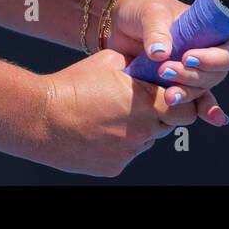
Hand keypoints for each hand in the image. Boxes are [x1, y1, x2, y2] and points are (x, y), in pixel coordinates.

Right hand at [26, 49, 197, 176]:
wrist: (40, 117)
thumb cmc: (73, 85)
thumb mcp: (110, 61)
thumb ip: (137, 66)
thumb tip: (150, 65)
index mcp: (148, 104)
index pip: (188, 109)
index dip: (182, 101)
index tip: (171, 94)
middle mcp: (144, 133)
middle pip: (167, 126)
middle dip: (158, 113)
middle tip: (136, 102)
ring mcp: (129, 153)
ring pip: (146, 141)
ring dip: (137, 129)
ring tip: (109, 114)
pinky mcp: (114, 167)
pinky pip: (126, 154)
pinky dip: (118, 143)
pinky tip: (97, 130)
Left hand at [103, 0, 228, 126]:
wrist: (120, 22)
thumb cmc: (142, 7)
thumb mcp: (150, 11)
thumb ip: (156, 30)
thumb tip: (161, 53)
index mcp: (209, 30)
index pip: (227, 50)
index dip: (213, 59)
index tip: (188, 58)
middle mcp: (206, 52)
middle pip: (215, 75)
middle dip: (192, 77)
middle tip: (165, 71)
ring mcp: (192, 70)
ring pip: (202, 90)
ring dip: (187, 94)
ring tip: (167, 94)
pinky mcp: (176, 83)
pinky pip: (194, 100)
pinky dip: (200, 110)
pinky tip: (209, 119)